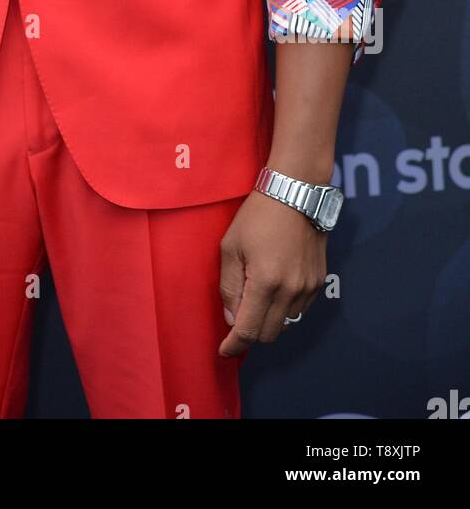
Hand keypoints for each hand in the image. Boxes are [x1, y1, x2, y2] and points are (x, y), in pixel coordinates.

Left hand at [217, 190, 326, 357]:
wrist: (295, 193)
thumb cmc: (258, 216)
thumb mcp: (231, 247)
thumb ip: (229, 287)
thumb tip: (232, 318)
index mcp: (265, 282)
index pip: (248, 330)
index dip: (234, 346)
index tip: (225, 351)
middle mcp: (290, 290)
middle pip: (268, 334)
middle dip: (250, 333)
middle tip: (237, 319)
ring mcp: (308, 287)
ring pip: (286, 324)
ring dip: (268, 321)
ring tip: (256, 299)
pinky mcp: (319, 281)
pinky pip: (300, 310)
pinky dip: (285, 309)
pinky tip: (274, 289)